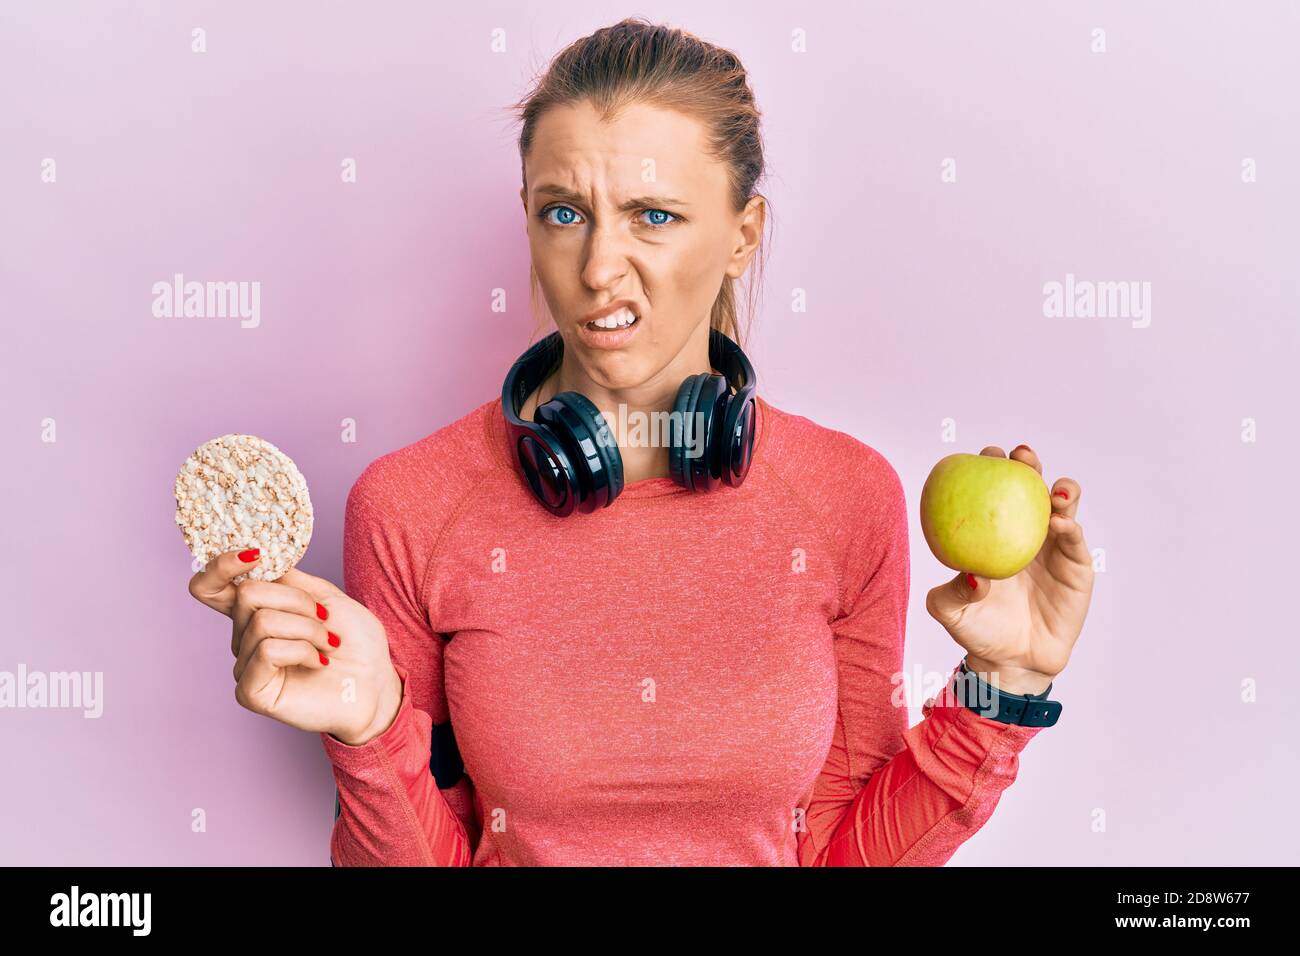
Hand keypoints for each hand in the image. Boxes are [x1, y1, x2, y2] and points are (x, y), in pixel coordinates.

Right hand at [187, 549, 402, 744]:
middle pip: (247, 594)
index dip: (220, 566)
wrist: (376, 683)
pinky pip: (267, 651)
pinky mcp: (251, 692)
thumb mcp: (326, 597)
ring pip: (262, 622)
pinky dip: (303, 651)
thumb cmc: (355, 643)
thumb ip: (289, 579)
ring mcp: (245, 666)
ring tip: (329, 644)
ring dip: (308, 629)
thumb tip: (258, 557)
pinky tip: (320, 663)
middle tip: (326, 620)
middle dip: (297, 601)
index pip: (210, 587)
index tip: (255, 554)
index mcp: (258, 612)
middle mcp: (244, 638)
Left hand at [924, 444, 1093, 695]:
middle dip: (1027, 464)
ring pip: (1064, 506)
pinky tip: (1060, 523)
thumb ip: (951, 593)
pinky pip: (1076, 541)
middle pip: (1030, 487)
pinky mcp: (1077, 567)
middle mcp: (1025, 531)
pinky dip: (1071, 527)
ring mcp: (1054, 546)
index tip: (984, 456)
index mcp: (993, 531)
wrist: (1010, 661)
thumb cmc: (976, 629)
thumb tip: (970, 574)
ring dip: (1061, 490)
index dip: (990, 468)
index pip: (992, 490)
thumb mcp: (951, 611)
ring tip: (1052, 490)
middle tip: (1019, 458)